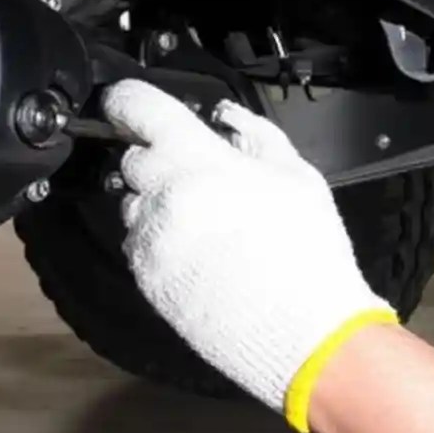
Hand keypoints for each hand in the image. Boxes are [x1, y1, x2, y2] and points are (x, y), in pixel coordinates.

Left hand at [102, 79, 394, 429]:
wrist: (303, 332)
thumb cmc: (307, 249)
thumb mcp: (297, 175)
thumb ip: (253, 134)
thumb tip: (223, 116)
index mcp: (198, 160)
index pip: (139, 110)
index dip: (128, 100)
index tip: (126, 102)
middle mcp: (162, 194)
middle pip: (132, 158)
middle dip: (157, 158)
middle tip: (196, 175)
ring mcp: (148, 237)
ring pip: (132, 202)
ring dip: (155, 201)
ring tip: (204, 221)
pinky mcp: (143, 275)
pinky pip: (136, 241)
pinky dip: (156, 238)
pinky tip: (196, 251)